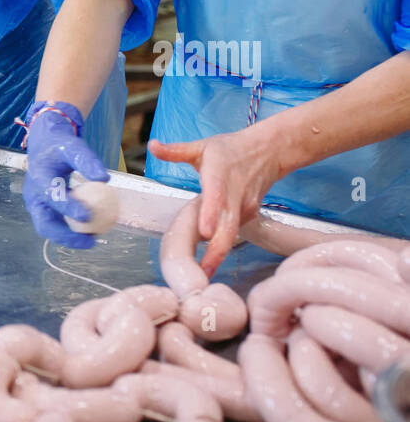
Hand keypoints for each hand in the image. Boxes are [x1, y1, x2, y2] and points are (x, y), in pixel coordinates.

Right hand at [23, 103, 110, 249]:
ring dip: (68, 238)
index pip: (52, 196)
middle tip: (90, 241)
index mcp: (38, 177)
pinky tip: (88, 232)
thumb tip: (104, 179)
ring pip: (48, 228)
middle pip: (44, 223)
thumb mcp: (73, 147)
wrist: (44, 147)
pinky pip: (54, 224)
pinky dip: (69, 231)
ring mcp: (36, 205)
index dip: (69, 208)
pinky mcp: (42, 210)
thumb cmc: (59, 147)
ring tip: (91, 240)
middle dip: (65, 236)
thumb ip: (87, 160)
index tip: (88, 216)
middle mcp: (33, 195)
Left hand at [148, 123, 282, 275]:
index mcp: (219, 176)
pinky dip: (222, 247)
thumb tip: (152, 146)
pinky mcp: (249, 215)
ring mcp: (244, 208)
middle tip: (202, 272)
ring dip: (218, 254)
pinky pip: (233, 233)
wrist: (268, 151)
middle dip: (216, 251)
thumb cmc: (231, 150)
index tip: (205, 232)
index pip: (216, 197)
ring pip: (232, 234)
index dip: (211, 214)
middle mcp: (234, 195)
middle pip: (228, 227)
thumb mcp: (201, 147)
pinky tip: (209, 262)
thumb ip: (175, 151)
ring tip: (203, 275)